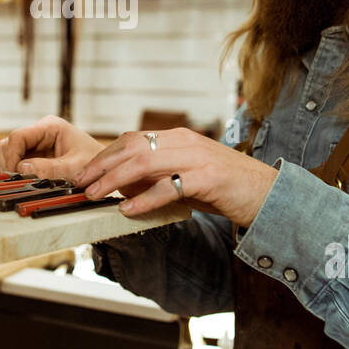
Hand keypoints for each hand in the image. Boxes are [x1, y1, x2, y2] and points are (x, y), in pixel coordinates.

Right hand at [0, 115, 104, 182]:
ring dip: (13, 167)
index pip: (18, 137)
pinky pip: (17, 161)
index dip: (12, 157)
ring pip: (10, 152)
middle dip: (11, 162)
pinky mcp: (36, 154)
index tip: (15, 175)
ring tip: (27, 181)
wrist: (107, 170)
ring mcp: (37, 142)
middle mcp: (40, 132)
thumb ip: (49, 169)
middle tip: (20, 180)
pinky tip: (29, 180)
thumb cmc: (96, 164)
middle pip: (9, 143)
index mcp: (50, 126)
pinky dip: (18, 172)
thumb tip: (22, 169)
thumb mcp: (73, 168)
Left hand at [75, 128, 278, 228]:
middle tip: (80, 184)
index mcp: (179, 138)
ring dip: (114, 180)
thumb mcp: (186, 179)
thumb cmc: (225, 189)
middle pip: (132, 148)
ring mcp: (197, 158)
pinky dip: (144, 199)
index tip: (85, 172)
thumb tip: (120, 187)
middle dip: (101, 166)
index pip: (132, 139)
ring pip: (144, 163)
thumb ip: (156, 178)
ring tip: (95, 195)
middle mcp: (185, 142)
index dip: (104, 155)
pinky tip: (127, 210)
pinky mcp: (208, 178)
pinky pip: (169, 187)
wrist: (268, 194)